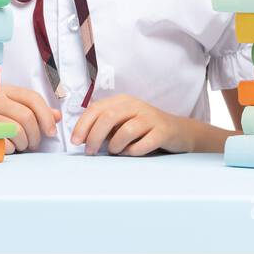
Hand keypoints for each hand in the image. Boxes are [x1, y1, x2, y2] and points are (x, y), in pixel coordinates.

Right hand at [0, 84, 60, 153]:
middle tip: (34, 143)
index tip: (52, 131)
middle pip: (27, 117)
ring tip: (21, 145)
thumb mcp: (8, 101)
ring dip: (24, 143)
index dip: (46, 116)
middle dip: (36, 135)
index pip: (32, 98)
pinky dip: (10, 149)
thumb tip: (56, 117)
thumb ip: (32, 107)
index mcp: (4, 89)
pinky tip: (7, 146)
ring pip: (17, 132)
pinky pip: (2, 143)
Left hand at [70, 94, 190, 155]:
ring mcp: (150, 118)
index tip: (75, 141)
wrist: (177, 131)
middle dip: (94, 137)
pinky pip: (142, 145)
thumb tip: (81, 137)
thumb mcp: (122, 121)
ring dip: (115, 146)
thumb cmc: (144, 128)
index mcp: (122, 101)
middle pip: (108, 117)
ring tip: (115, 151)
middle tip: (89, 151)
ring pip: (125, 131)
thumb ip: (104, 125)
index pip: (96, 109)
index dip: (82, 125)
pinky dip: (133, 152)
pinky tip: (132, 152)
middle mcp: (135, 105)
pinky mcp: (162, 132)